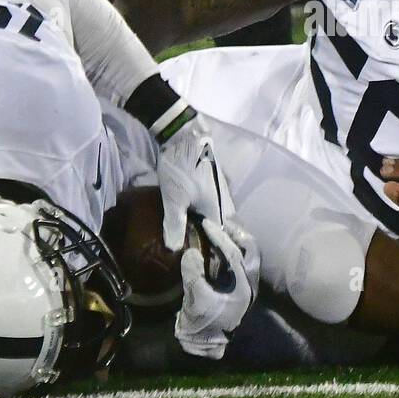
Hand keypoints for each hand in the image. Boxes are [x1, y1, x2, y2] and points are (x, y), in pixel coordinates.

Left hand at [155, 109, 235, 252]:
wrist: (184, 134)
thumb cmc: (181, 169)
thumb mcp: (173, 199)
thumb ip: (175, 225)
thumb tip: (175, 250)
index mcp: (218, 209)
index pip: (223, 237)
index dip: (217, 250)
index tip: (210, 262)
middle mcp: (225, 200)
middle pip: (224, 226)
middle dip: (217, 239)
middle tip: (205, 251)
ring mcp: (222, 189)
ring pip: (221, 213)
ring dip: (213, 225)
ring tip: (201, 237)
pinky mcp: (215, 180)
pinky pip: (216, 203)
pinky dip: (210, 212)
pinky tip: (198, 215)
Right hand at [174, 218, 258, 359]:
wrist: (204, 343)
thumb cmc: (203, 324)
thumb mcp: (196, 299)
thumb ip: (193, 274)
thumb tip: (190, 252)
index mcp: (243, 287)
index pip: (234, 255)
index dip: (220, 238)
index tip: (206, 224)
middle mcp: (249, 283)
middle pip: (249, 250)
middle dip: (236, 234)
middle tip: (221, 221)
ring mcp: (245, 284)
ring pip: (246, 254)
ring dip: (235, 240)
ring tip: (220, 227)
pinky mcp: (237, 285)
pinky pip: (239, 261)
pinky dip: (230, 249)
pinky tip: (218, 243)